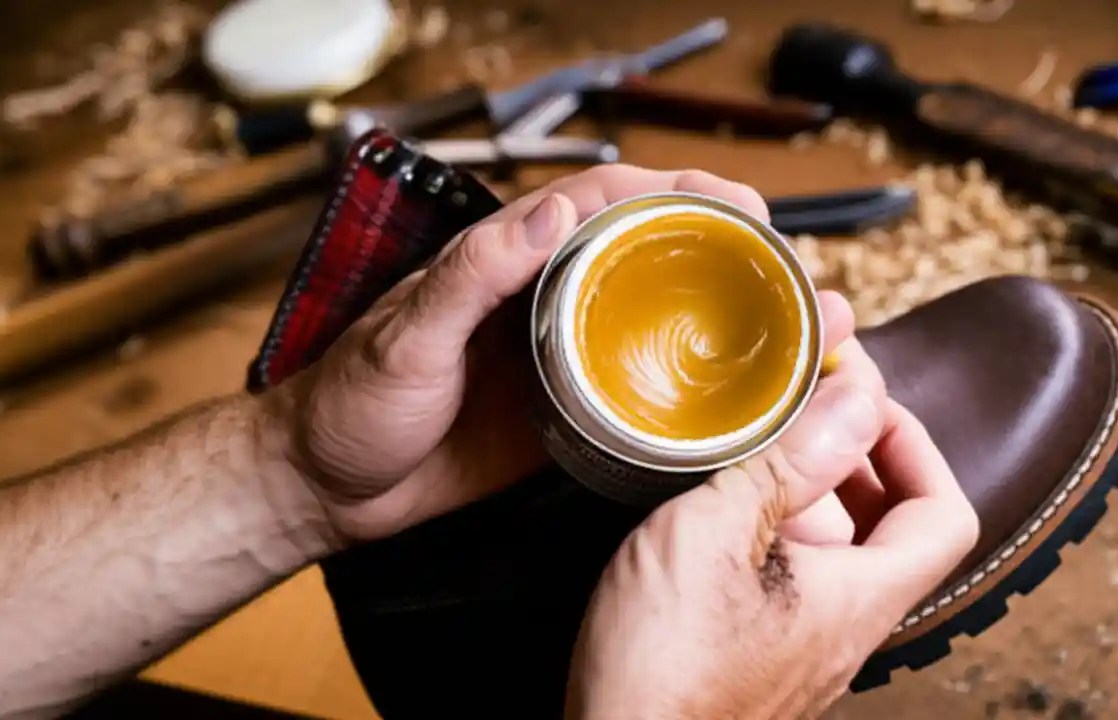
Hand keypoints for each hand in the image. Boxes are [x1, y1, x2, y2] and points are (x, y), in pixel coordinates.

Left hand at [266, 165, 779, 543]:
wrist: (329, 487)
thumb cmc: (351, 402)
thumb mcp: (407, 335)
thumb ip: (472, 275)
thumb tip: (549, 210)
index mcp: (507, 260)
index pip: (608, 200)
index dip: (682, 193)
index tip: (744, 208)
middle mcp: (544, 297)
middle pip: (649, 253)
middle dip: (724, 248)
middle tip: (788, 273)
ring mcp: (559, 355)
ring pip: (652, 317)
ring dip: (716, 315)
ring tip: (784, 329)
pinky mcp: (562, 412)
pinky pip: (635, 389)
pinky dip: (685, 387)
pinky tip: (730, 399)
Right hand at [565, 309, 979, 719]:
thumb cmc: (664, 660)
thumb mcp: (718, 532)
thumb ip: (791, 462)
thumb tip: (859, 399)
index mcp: (859, 598)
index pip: (944, 513)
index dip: (913, 445)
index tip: (856, 402)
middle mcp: (846, 633)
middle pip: (890, 532)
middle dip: (853, 460)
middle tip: (802, 410)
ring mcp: (803, 655)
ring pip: (834, 559)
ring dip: (805, 497)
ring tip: (746, 454)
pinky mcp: (758, 665)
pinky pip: (791, 588)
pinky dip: (771, 538)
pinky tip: (711, 520)